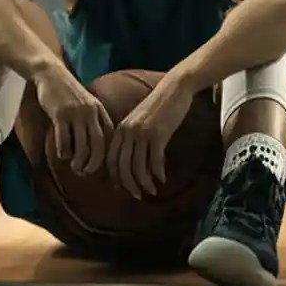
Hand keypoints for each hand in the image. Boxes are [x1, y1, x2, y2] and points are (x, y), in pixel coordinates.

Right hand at [33, 64, 113, 175]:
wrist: (52, 75)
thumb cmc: (68, 95)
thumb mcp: (87, 105)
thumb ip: (94, 122)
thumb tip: (98, 149)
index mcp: (100, 111)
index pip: (110, 139)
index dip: (107, 156)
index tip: (102, 168)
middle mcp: (91, 113)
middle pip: (98, 146)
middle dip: (93, 163)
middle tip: (85, 172)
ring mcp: (76, 113)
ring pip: (81, 146)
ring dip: (78, 161)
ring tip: (74, 167)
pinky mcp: (60, 114)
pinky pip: (64, 140)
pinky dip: (63, 152)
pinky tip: (61, 155)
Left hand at [107, 75, 194, 199]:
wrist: (174, 90)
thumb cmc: (158, 107)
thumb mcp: (139, 122)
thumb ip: (133, 139)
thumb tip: (135, 163)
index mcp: (120, 129)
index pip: (111, 159)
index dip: (116, 177)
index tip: (123, 188)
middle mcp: (127, 132)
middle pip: (122, 167)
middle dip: (129, 185)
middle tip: (137, 196)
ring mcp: (142, 134)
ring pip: (138, 168)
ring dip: (144, 183)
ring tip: (151, 191)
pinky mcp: (157, 135)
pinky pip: (154, 162)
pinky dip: (157, 174)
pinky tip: (162, 180)